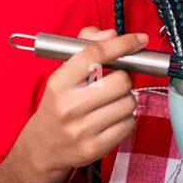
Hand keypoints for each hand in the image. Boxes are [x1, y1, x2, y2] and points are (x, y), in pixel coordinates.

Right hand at [8, 27, 144, 182]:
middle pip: (120, 80)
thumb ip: (86, 47)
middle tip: (114, 83)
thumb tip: (112, 34)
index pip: (94, 55)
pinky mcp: (96, 148)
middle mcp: (69, 106)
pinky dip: (126, 118)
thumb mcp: (63, 75)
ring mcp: (82, 130)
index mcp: (58, 83)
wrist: (43, 148)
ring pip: (129, 102)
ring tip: (110, 103)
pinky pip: (130, 123)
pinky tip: (111, 118)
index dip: (122, 44)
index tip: (139, 40)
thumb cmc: (58, 105)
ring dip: (126, 99)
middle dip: (124, 78)